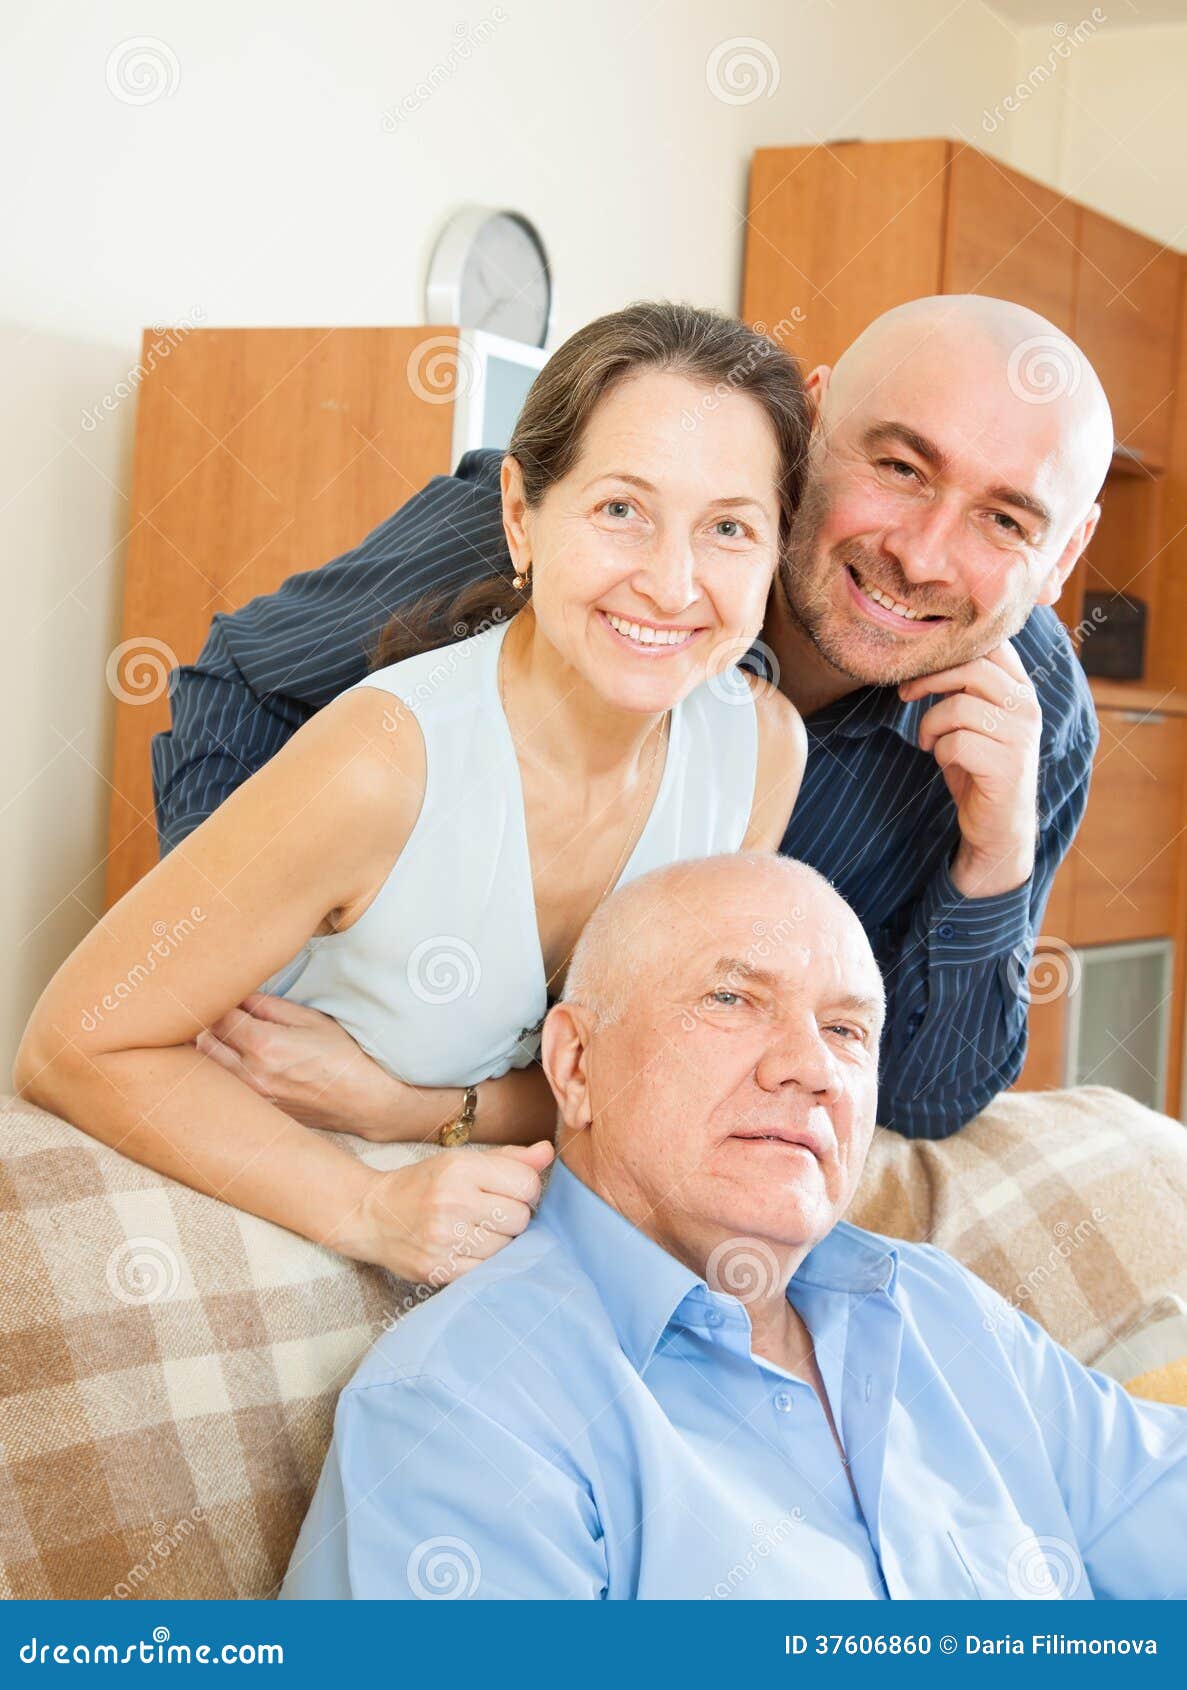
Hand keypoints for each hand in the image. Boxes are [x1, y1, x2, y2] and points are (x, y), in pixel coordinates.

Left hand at [196, 992, 426, 1138]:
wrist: (364, 1102)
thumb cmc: (343, 1056)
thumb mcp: (310, 1019)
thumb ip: (268, 1005)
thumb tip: (239, 994)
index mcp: (263, 1045)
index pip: (217, 1016)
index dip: (218, 1000)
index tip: (224, 992)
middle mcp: (249, 1074)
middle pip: (202, 1042)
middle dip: (207, 1022)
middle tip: (222, 1009)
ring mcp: (250, 1097)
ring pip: (206, 1067)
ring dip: (209, 1047)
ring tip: (226, 1033)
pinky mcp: (254, 1110)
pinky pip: (222, 1086)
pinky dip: (219, 1070)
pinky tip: (235, 1058)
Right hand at [355, 1141, 555, 1283]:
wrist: (372, 1214)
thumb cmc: (424, 1185)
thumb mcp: (461, 1161)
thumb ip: (509, 1158)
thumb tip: (548, 1152)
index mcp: (460, 1169)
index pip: (527, 1184)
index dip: (526, 1190)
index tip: (512, 1192)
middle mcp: (453, 1202)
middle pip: (520, 1218)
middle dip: (513, 1217)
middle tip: (491, 1213)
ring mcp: (444, 1239)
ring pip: (506, 1247)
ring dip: (499, 1241)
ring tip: (477, 1231)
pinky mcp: (438, 1269)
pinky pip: (486, 1270)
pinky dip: (484, 1262)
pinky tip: (468, 1249)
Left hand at [899, 639, 1040, 899]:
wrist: (997, 825)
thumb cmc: (978, 766)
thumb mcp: (973, 718)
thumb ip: (963, 686)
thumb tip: (925, 654)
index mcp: (1021, 689)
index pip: (992, 645)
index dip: (950, 649)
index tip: (921, 664)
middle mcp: (1028, 707)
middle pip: (972, 669)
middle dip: (928, 680)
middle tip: (905, 694)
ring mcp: (1021, 736)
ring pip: (959, 707)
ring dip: (930, 725)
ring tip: (928, 741)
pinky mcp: (1007, 766)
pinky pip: (956, 743)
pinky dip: (939, 752)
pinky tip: (944, 761)